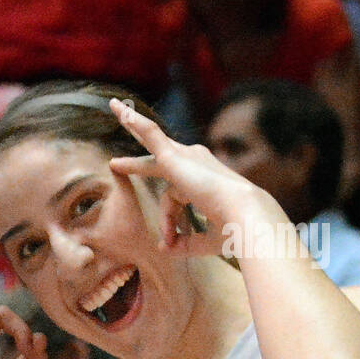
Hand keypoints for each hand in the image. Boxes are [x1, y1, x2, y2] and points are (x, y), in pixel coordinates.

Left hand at [106, 98, 281, 257]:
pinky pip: (151, 135)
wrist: (244, 218)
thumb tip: (163, 248)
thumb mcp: (204, 241)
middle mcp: (196, 164)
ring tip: (115, 109)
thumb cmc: (234, 231)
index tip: (168, 242)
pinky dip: (137, 124)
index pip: (173, 199)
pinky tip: (122, 112)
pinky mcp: (174, 157)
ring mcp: (186, 157)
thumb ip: (184, 243)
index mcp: (204, 181)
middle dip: (142, 149)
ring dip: (132, 125)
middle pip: (161, 154)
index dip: (168, 223)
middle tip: (124, 138)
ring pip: (151, 139)